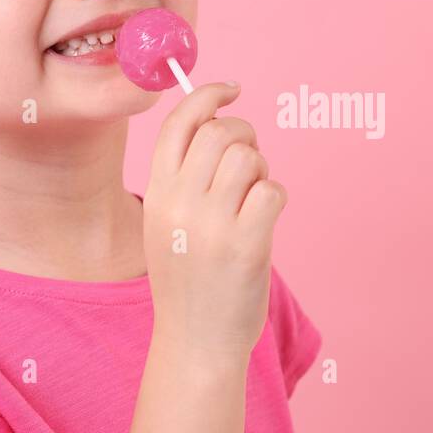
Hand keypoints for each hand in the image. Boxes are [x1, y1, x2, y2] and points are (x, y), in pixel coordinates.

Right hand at [142, 82, 287, 362]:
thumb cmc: (190, 279)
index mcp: (157, 194)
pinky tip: (265, 222)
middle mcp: (179, 204)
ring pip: (248, 157)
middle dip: (244, 135)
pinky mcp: (246, 245)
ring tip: (253, 198)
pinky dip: (275, 198)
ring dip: (260, 169)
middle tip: (250, 161)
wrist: (196, 342)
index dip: (208, 95)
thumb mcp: (167, 224)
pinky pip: (272, 190)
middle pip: (220, 132)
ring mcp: (212, 225)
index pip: (179, 122)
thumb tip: (221, 124)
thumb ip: (183, 179)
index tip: (231, 90)